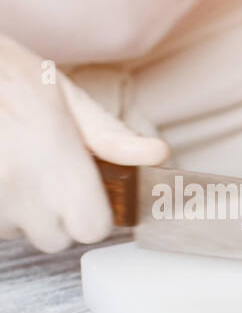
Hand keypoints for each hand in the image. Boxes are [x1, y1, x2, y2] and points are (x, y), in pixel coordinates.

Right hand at [0, 34, 169, 252]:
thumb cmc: (1, 73)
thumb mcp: (60, 92)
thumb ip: (108, 133)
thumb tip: (156, 154)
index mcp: (57, 161)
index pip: (93, 228)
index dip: (91, 213)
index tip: (83, 192)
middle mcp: (21, 188)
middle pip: (56, 239)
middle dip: (55, 216)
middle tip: (42, 176)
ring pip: (18, 232)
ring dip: (18, 211)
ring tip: (10, 166)